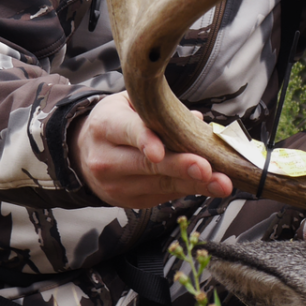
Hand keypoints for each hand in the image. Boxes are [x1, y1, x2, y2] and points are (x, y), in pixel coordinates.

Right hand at [71, 91, 232, 207]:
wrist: (84, 153)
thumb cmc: (115, 123)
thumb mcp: (128, 104)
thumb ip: (159, 108)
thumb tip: (195, 120)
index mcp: (106, 126)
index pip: (127, 131)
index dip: (145, 141)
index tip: (159, 152)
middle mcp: (107, 158)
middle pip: (148, 164)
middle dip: (180, 167)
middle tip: (206, 169)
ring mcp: (117, 185)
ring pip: (161, 184)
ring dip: (195, 184)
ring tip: (221, 183)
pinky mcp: (130, 201)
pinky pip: (165, 194)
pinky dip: (189, 189)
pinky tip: (210, 186)